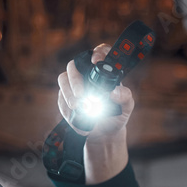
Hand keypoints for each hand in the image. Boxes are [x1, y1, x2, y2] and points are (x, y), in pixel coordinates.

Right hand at [56, 43, 134, 182]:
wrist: (104, 133)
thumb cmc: (117, 115)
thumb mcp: (126, 108)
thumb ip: (125, 98)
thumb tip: (115, 92)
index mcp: (103, 72)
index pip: (100, 53)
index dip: (98, 52)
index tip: (96, 61)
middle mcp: (86, 74)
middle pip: (74, 65)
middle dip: (75, 80)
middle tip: (82, 96)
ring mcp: (73, 84)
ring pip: (63, 79)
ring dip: (68, 94)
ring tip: (79, 109)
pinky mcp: (65, 96)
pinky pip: (60, 97)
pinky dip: (66, 108)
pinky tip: (76, 118)